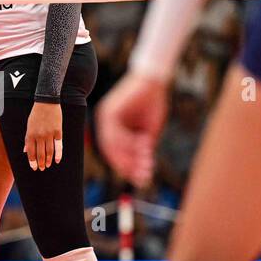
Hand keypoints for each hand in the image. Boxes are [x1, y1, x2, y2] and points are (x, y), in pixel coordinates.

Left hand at [24, 102, 62, 170]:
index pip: (31, 152)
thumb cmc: (36, 114)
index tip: (34, 167)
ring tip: (48, 165)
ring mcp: (49, 134)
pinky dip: (58, 154)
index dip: (32, 161)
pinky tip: (58, 160)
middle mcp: (39, 136)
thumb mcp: (29, 126)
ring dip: (49, 160)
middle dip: (41, 163)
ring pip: (49, 151)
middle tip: (42, 168)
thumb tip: (25, 151)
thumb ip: (28, 139)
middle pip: (40, 154)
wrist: (46, 102)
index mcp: (30, 134)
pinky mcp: (58, 131)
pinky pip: (58, 146)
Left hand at [95, 72, 168, 188]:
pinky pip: (116, 134)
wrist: (154, 81)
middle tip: (144, 178)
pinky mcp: (109, 112)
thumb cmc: (152, 103)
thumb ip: (144, 149)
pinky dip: (128, 144)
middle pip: (113, 152)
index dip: (129, 168)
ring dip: (130, 158)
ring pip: (113, 146)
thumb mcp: (149, 131)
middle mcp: (106, 124)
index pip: (116, 153)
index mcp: (113, 128)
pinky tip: (142, 149)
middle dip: (129, 167)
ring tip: (146, 167)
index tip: (141, 179)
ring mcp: (105, 117)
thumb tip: (144, 171)